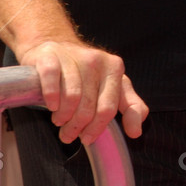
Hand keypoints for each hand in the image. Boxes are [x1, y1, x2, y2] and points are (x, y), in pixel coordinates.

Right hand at [18, 39, 148, 144]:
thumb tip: (136, 132)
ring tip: (60, 120)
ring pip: (71, 98)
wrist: (58, 47)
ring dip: (63, 117)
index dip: (96, 128)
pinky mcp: (50, 55)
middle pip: (88, 107)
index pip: (108, 108)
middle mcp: (95, 59)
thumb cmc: (88, 74)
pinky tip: (51, 105)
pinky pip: (52, 79)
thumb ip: (131, 107)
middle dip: (76, 127)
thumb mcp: (114, 87)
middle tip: (68, 134)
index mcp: (114, 68)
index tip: (87, 138)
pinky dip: (51, 97)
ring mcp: (72, 55)